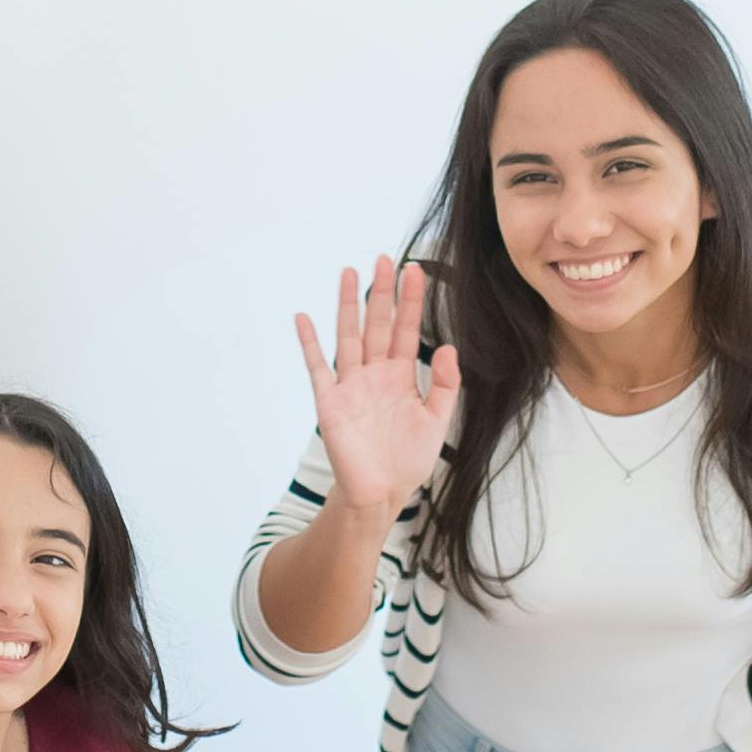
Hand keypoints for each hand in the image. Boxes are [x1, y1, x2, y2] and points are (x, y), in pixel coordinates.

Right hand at [291, 259, 460, 512]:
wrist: (381, 493)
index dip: (411, 301)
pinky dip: (310, 343)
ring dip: (348, 306)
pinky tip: (304, 317)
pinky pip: (318, 367)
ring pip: (349, 336)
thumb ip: (445, 386)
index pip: (407, 329)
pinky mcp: (330, 402)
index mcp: (401, 376)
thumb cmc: (408, 460)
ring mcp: (351, 385)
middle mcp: (375, 374)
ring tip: (349, 273)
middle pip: (377, 324)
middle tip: (385, 259)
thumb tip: (448, 348)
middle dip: (382, 292)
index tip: (416, 271)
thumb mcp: (437, 421)